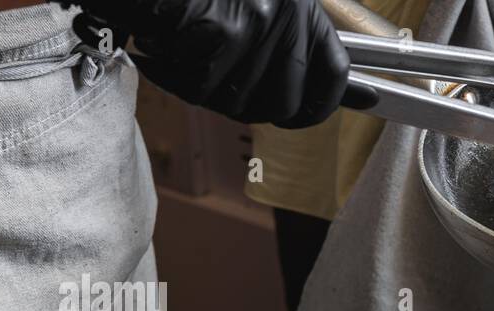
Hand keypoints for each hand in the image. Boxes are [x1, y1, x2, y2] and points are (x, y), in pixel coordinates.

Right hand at [72, 0, 348, 127]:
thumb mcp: (253, 5)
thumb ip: (285, 48)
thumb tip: (326, 102)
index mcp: (301, 6)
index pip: (334, 74)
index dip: (318, 106)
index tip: (297, 116)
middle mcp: (288, 14)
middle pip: (284, 104)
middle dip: (247, 106)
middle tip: (214, 82)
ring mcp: (258, 24)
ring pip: (237, 101)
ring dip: (202, 89)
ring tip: (181, 54)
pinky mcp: (224, 32)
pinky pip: (204, 88)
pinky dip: (175, 77)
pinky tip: (160, 50)